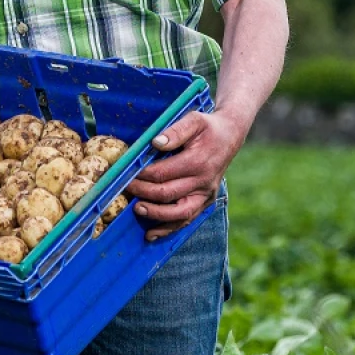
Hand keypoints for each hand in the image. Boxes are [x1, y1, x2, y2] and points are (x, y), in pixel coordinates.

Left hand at [123, 110, 246, 239]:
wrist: (230, 136)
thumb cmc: (208, 127)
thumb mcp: (194, 120)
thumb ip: (175, 131)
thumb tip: (156, 143)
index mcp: (198, 162)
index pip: (163, 173)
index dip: (142, 175)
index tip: (126, 174)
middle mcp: (203, 181)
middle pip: (168, 194)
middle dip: (143, 193)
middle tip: (125, 190)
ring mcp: (206, 194)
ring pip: (179, 213)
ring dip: (156, 215)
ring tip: (137, 210)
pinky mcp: (205, 201)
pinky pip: (187, 219)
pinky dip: (169, 229)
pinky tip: (152, 234)